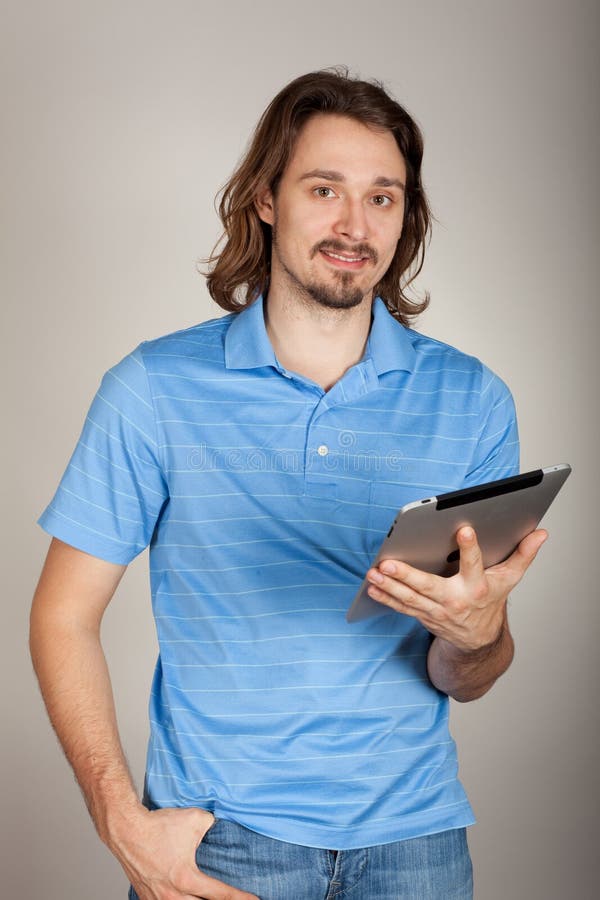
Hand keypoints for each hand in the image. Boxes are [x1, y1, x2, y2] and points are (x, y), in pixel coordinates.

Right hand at [111, 806, 258, 899]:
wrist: (127, 830)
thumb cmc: (159, 825)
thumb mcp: (196, 819)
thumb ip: (213, 826)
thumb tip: (221, 828)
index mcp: (187, 879)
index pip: (220, 894)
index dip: (240, 898)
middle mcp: (173, 895)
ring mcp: (158, 899)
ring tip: (208, 898)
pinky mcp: (147, 898)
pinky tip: (185, 897)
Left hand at [366, 526, 547, 651]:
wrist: (479, 641)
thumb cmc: (490, 602)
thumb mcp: (509, 579)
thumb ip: (523, 555)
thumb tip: (541, 533)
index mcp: (477, 587)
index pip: (474, 565)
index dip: (470, 548)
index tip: (463, 530)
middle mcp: (455, 600)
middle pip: (429, 587)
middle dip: (407, 576)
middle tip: (387, 564)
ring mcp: (436, 611)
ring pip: (410, 598)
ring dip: (389, 587)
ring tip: (373, 574)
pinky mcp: (423, 616)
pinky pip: (402, 607)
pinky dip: (386, 598)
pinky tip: (371, 588)